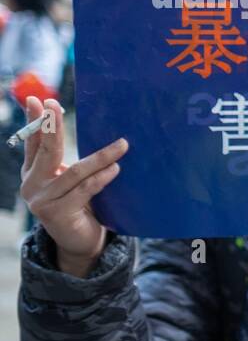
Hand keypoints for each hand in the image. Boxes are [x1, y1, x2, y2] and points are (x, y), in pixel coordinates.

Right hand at [19, 95, 127, 277]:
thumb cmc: (80, 205)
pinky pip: (84, 190)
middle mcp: (32, 185)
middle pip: (45, 151)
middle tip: (57, 107)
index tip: (37, 100)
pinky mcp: (56, 213)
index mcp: (34, 172)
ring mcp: (42, 200)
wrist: (79, 241)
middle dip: (52, 127)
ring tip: (122, 146)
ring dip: (100, 157)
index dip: (35, 121)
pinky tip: (115, 169)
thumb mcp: (73, 180)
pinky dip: (101, 178)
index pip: (33, 142)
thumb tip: (98, 130)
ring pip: (74, 172)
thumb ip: (73, 161)